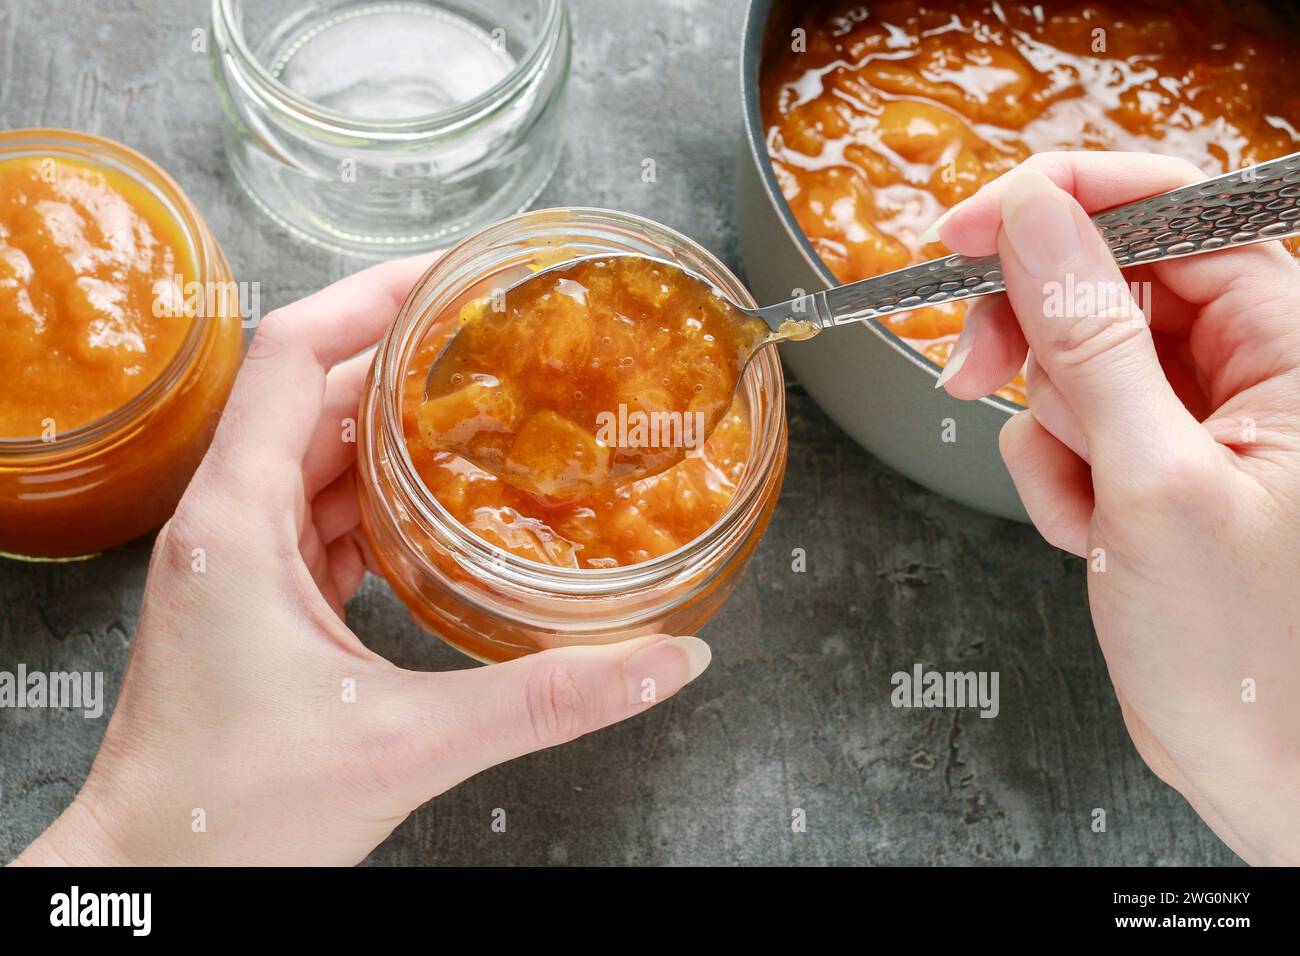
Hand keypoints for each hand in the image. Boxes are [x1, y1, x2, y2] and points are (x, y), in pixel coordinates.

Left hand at [13, 255, 710, 866]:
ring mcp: (237, 561)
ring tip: (481, 408)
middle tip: (493, 338)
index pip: (290, 353)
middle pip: (311, 392)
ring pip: (317, 453)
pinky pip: (321, 512)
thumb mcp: (408, 744)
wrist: (153, 880)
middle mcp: (226, 524)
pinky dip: (381, 493)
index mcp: (235, 522)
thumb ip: (545, 698)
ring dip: (391, 426)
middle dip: (401, 357)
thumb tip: (665, 662)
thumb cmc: (234, 814)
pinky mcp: (257, 600)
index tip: (450, 274)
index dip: (370, 297)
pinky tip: (441, 506)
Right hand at [935, 152, 1299, 864]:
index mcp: (1290, 344)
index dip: (1065, 202)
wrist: (1261, 765)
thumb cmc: (1252, 652)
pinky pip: (1063, 428)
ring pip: (1070, 360)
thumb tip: (1033, 226)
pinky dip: (1056, 479)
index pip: (1172, 212)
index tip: (969, 226)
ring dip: (1053, 435)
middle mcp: (1247, 365)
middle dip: (1036, 333)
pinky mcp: (1150, 461)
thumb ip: (1090, 342)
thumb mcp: (1155, 484)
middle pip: (1104, 278)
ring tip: (1089, 510)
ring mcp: (1194, 414)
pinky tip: (1092, 536)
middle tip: (973, 369)